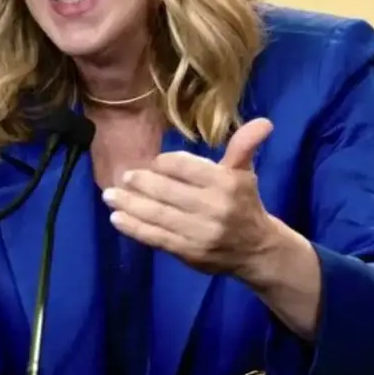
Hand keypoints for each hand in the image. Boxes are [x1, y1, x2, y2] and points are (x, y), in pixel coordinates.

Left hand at [103, 118, 279, 277]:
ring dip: (129, 204)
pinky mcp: (189, 252)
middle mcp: (214, 207)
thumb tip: (264, 121)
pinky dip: (134, 227)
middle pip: (167, 191)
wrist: (257, 250)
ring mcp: (200, 232)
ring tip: (109, 196)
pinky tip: (117, 218)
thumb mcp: (244, 173)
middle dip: (141, 182)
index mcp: (226, 182)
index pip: (184, 166)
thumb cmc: (244, 204)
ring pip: (157, 214)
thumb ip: (244, 146)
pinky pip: (156, 237)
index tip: (154, 163)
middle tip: (123, 176)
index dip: (164, 163)